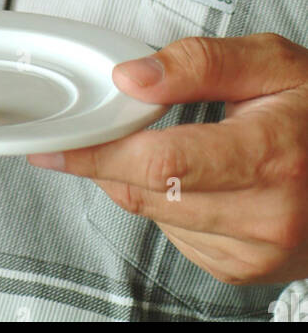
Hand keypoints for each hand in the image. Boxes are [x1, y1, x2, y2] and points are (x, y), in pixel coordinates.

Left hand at [27, 32, 307, 284]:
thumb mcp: (274, 63)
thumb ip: (200, 63)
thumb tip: (132, 77)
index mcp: (271, 157)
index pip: (159, 163)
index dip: (98, 151)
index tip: (58, 142)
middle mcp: (266, 216)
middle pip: (147, 192)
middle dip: (108, 159)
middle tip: (95, 128)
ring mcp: (256, 251)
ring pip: (155, 215)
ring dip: (139, 178)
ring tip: (175, 141)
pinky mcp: (245, 270)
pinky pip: (175, 235)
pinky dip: (167, 202)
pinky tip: (197, 176)